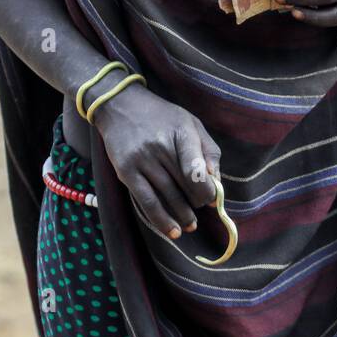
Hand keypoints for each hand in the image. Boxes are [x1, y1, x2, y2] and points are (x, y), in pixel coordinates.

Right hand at [92, 83, 219, 239]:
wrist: (119, 105)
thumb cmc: (161, 116)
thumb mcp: (190, 122)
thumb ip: (208, 150)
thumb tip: (217, 181)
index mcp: (181, 131)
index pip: (197, 168)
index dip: (208, 190)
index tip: (212, 198)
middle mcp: (160, 145)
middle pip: (184, 186)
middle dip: (196, 203)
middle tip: (200, 209)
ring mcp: (141, 159)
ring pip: (167, 196)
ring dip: (182, 216)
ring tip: (190, 225)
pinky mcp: (125, 171)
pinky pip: (145, 201)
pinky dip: (160, 219)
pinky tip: (172, 230)